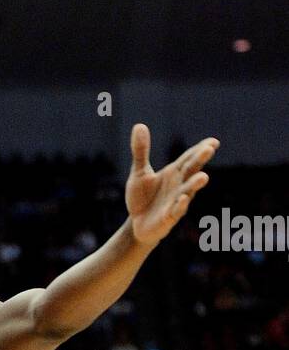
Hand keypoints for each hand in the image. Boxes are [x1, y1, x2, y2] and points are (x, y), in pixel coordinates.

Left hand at [125, 124, 218, 247]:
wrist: (136, 224)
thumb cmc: (142, 197)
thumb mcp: (139, 172)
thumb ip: (141, 151)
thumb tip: (139, 125)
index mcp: (174, 173)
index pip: (189, 158)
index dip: (200, 149)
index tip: (213, 141)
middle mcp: (179, 185)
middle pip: (191, 171)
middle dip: (199, 160)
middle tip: (210, 148)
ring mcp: (176, 201)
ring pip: (187, 192)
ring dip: (194, 184)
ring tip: (203, 176)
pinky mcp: (168, 217)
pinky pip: (175, 211)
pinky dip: (179, 206)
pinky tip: (182, 199)